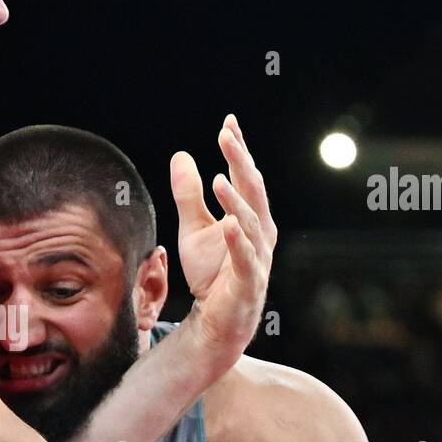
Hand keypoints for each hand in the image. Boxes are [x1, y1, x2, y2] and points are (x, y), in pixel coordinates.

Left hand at [171, 115, 275, 362]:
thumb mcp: (192, 228)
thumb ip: (188, 195)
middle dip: (240, 162)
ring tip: (218, 179)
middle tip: (226, 136)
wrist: (216, 318)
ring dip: (236, 200)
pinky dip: (237, 240)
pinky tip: (228, 224)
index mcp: (250, 215)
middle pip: (253, 190)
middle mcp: (260, 231)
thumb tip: (181, 156)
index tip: (228, 122)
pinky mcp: (249, 280)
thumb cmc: (210, 272)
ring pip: (250, 221)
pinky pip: (245, 257)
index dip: (238, 150)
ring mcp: (257, 255)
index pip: (245, 176)